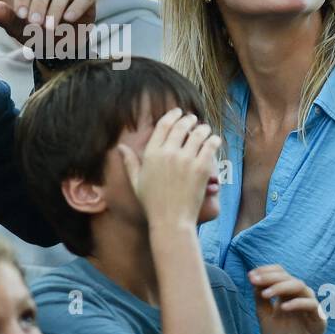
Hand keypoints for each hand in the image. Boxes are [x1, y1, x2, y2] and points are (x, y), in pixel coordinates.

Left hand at [0, 0, 96, 52]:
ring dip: (56, 8)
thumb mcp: (19, 28)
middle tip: (35, 23)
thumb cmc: (37, 31)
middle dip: (39, 3)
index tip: (21, 15)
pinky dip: (76, 7)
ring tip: (50, 27)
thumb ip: (6, 17)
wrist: (59, 46)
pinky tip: (68, 19)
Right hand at [117, 108, 220, 230]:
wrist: (171, 220)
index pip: (163, 126)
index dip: (172, 116)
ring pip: (198, 134)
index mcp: (151, 154)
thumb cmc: (152, 204)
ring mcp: (186, 160)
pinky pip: (210, 146)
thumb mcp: (136, 182)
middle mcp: (168, 153)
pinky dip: (213, 140)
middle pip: (181, 126)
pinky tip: (214, 140)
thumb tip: (120, 147)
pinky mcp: (202, 167)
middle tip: (193, 119)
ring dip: (202, 129)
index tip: (178, 112)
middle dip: (188, 120)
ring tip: (205, 129)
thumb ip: (130, 162)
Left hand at [249, 265, 325, 333]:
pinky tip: (283, 308)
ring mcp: (311, 308)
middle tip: (254, 280)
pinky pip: (312, 305)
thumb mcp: (265, 318)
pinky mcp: (319, 321)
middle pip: (290, 278)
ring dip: (282, 287)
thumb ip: (261, 301)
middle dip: (270, 277)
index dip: (267, 271)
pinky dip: (298, 303)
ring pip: (301, 287)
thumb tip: (254, 279)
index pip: (281, 274)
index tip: (251, 276)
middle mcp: (300, 298)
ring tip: (265, 294)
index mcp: (288, 295)